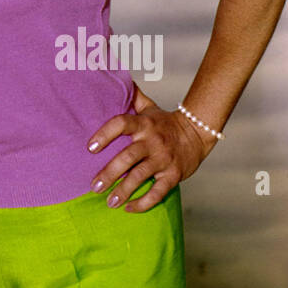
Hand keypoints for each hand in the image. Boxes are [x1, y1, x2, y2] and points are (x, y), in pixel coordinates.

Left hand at [87, 84, 212, 211]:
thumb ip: (131, 97)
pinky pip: (158, 192)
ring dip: (124, 191)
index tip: (90, 147)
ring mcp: (163, 159)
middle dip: (109, 173)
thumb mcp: (149, 107)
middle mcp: (152, 141)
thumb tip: (114, 78)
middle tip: (94, 186)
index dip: (105, 134)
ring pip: (141, 176)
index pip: (121, 124)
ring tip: (109, 202)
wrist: (197, 133)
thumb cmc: (165, 122)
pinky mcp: (173, 175)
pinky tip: (129, 209)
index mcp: (143, 123)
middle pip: (128, 156)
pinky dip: (144, 203)